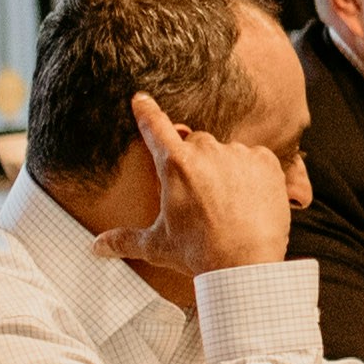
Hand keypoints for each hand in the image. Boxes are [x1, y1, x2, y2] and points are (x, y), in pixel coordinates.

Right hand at [89, 93, 293, 294]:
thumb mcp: (158, 246)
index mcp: (175, 165)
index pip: (155, 128)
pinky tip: (249, 200)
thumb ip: (125, 240)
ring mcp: (239, 154)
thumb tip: (96, 247)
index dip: (146, 112)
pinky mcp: (267, 162)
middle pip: (195, 144)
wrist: (245, 264)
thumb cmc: (200, 253)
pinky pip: (256, 159)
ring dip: (225, 170)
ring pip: (227, 152)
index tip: (141, 99)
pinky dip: (252, 175)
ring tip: (228, 204)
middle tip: (200, 195)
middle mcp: (207, 151)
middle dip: (194, 163)